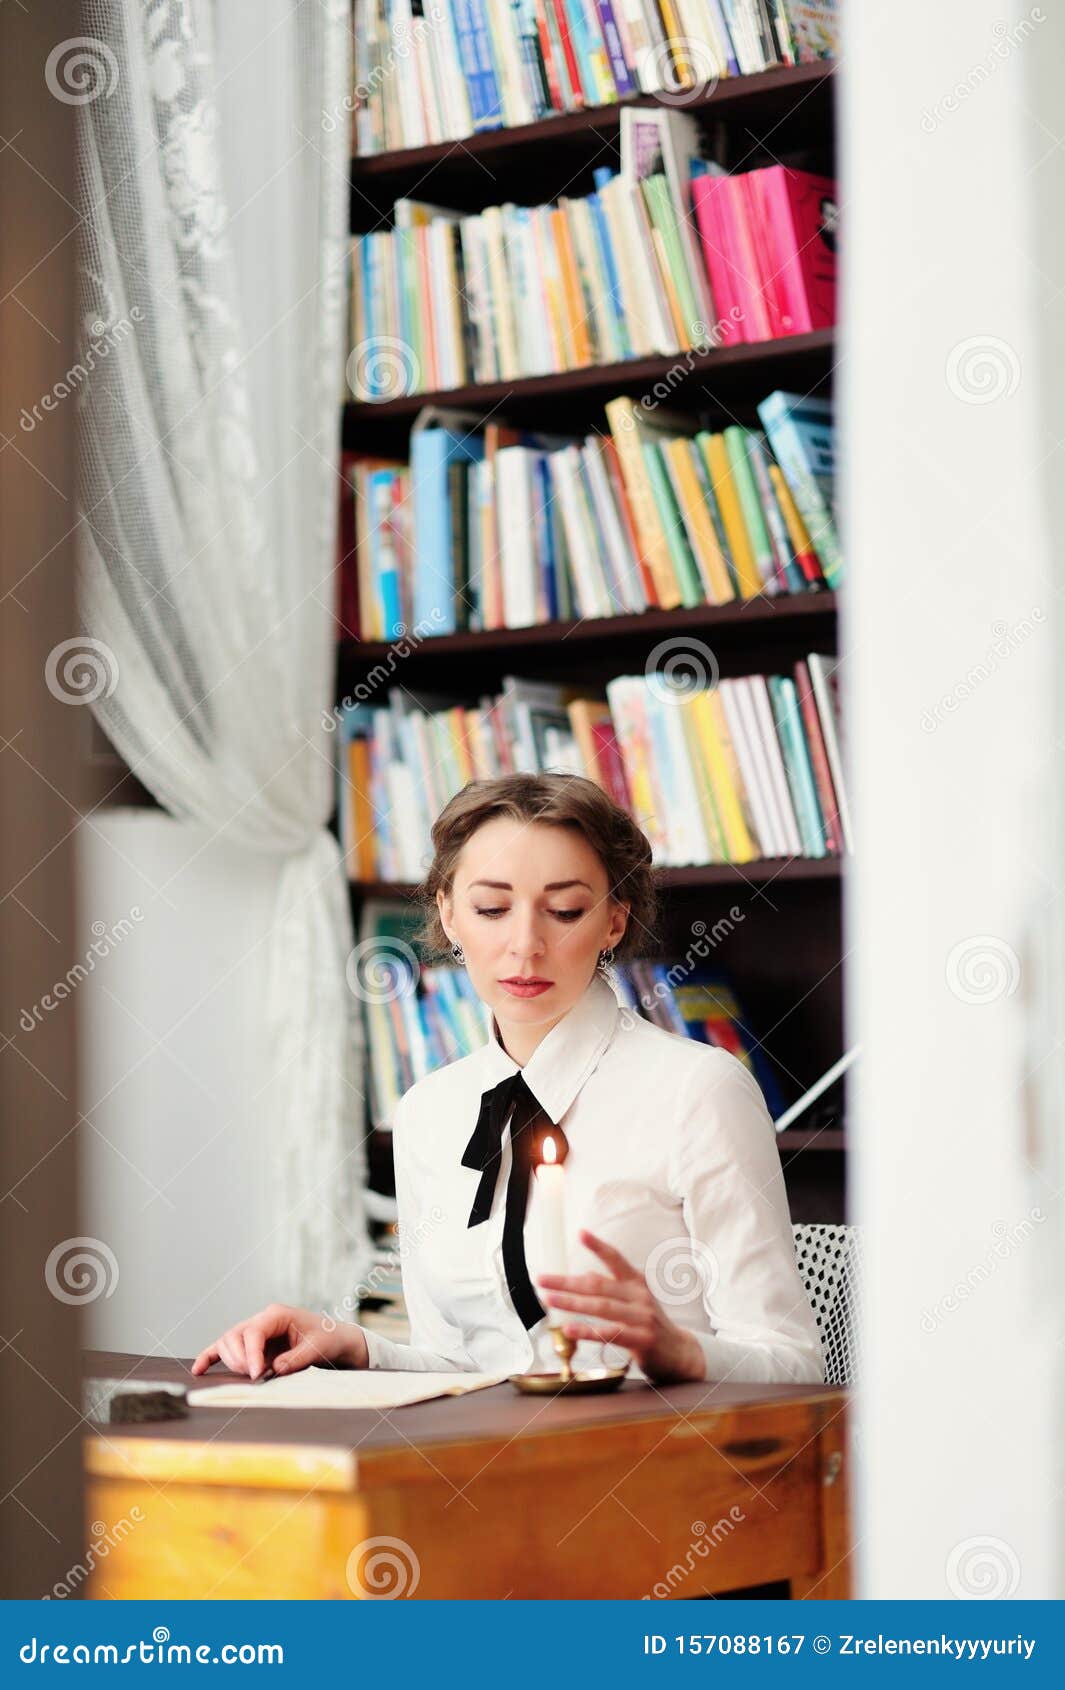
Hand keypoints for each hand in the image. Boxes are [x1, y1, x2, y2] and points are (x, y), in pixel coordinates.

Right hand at [190, 1304, 368, 1378]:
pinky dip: (211, 1356)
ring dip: (230, 1360)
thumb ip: (295, 1359)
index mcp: (277, 1314)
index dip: (251, 1354)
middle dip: (239, 1358)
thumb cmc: (328, 1339)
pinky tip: (199, 1368)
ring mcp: (254, 1331)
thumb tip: (273, 1370)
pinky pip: (225, 1348)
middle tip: (254, 1377)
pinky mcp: (251, 1344)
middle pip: (234, 1335)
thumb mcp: (317, 1349)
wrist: (335, 1338)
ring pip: (227, 1341)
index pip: (253, 1331)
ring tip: (246, 1375)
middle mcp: (262, 1320)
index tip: (256, 1374)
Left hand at [536, 1230, 706, 1384]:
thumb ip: (613, 1289)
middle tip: (542, 1279)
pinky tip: (569, 1328)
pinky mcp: (641, 1339)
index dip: (598, 1246)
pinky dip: (588, 1330)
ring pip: (601, 1307)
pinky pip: (610, 1333)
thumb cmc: (651, 1325)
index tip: (580, 1234)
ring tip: (549, 1299)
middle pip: (598, 1285)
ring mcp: (642, 1318)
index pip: (616, 1259)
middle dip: (567, 1281)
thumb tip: (585, 1277)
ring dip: (571, 1303)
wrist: (680, 1353)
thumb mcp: (636, 1301)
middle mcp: (639, 1296)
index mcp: (637, 1283)